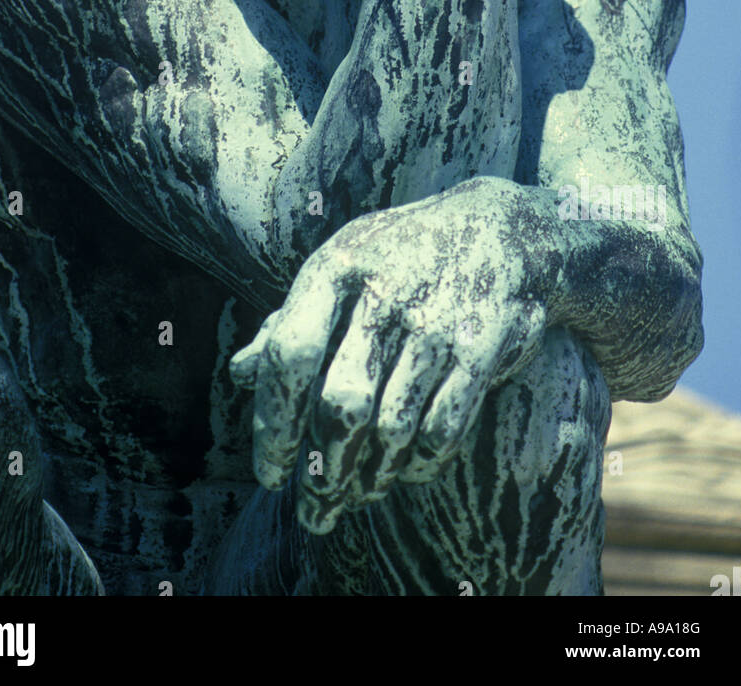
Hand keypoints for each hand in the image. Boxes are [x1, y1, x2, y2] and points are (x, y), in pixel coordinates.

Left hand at [230, 179, 548, 532]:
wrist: (500, 229)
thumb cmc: (400, 254)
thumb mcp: (342, 265)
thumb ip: (291, 319)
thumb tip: (240, 375)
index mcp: (337, 267)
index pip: (291, 354)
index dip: (274, 424)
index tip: (270, 474)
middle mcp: (385, 293)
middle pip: (342, 404)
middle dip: (324, 471)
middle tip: (314, 511)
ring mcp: (436, 321)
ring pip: (392, 427)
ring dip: (370, 476)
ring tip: (357, 495)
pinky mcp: (481, 348)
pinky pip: (442, 428)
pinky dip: (420, 463)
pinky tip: (405, 470)